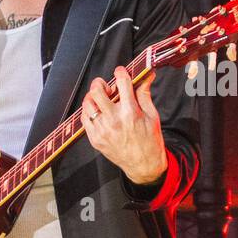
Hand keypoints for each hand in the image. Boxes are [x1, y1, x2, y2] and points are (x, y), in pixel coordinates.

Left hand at [82, 66, 168, 185]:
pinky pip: (84, 119)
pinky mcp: (95, 139)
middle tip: (105, 85)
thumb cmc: (150, 140)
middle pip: (97, 91)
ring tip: (100, 99)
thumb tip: (146, 76)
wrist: (144, 165)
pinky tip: (98, 112)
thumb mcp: (153, 115)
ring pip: (87, 104)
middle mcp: (114, 120)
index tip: (120, 72)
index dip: (120, 72)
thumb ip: (144, 94)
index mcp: (131, 112)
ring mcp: (103, 130)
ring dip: (93, 97)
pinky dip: (89, 112)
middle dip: (100, 83)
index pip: (122, 82)